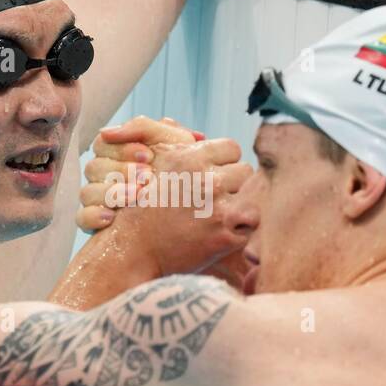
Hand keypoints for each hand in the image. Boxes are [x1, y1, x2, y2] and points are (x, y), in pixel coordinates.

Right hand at [76, 115, 204, 231]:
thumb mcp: (172, 140)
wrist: (198, 203)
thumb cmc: (183, 167)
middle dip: (121, 171)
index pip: (103, 144)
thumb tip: (107, 132)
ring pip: (87, 192)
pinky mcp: (97, 221)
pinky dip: (93, 216)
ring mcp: (98, 198)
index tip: (148, 156)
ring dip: (111, 193)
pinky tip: (111, 217)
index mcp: (116, 152)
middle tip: (147, 178)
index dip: (122, 149)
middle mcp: (103, 174)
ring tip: (135, 197)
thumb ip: (143, 127)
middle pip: (93, 168)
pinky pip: (82, 218)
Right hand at [84, 128, 252, 278]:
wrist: (134, 249)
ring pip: (251, 197)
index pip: (232, 148)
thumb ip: (181, 146)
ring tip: (218, 216)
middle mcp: (205, 180)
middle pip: (244, 171)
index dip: (224, 163)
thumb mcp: (157, 165)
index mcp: (189, 158)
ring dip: (239, 206)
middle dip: (232, 184)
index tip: (211, 177)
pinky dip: (241, 230)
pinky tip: (220, 233)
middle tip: (213, 200)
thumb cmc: (145, 208)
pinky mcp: (225, 235)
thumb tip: (201, 136)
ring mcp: (217, 209)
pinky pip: (251, 224)